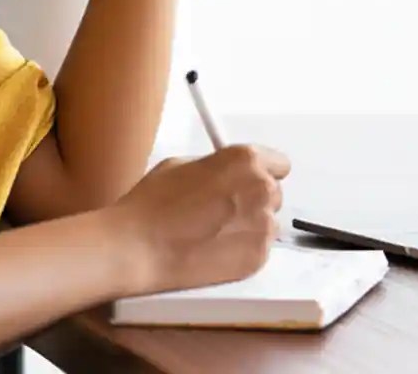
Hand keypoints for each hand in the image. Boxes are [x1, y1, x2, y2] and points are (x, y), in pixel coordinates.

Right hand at [109, 145, 291, 294]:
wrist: (137, 247)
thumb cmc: (152, 205)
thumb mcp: (181, 165)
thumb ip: (216, 166)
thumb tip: (226, 173)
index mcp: (245, 160)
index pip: (279, 164)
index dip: (262, 173)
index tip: (250, 182)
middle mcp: (261, 189)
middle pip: (274, 194)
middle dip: (254, 201)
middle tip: (224, 212)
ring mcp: (263, 225)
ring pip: (268, 223)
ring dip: (249, 227)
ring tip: (214, 234)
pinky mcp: (258, 256)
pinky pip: (259, 249)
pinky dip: (243, 250)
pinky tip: (215, 251)